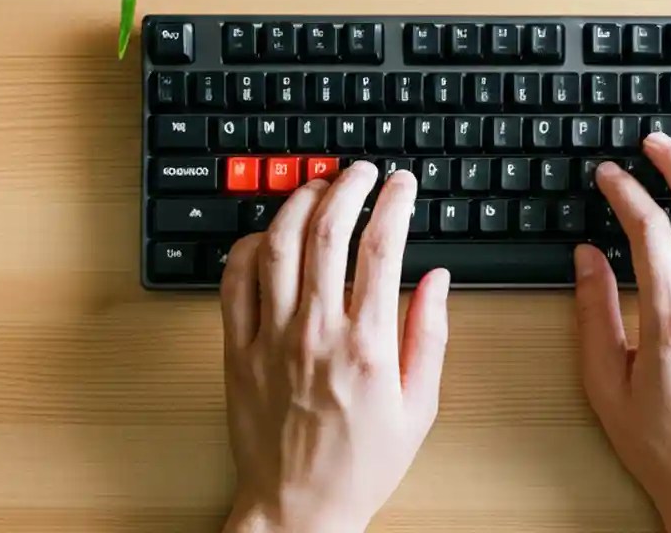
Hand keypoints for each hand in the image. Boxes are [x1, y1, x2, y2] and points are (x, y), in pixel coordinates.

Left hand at [218, 163, 450, 532]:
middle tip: (361, 171)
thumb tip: (436, 279)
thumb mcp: (420, 408)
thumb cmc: (361, 464)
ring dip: (299, 202)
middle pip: (327, 230)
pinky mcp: (238, 349)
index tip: (403, 184)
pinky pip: (234, 280)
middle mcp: (316, 332)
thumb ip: (431, 336)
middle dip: (347, 185)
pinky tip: (270, 234)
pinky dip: (250, 245)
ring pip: (278, 244)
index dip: (395, 202)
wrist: (298, 509)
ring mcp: (271, 337)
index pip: (382, 247)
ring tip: (318, 186)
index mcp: (368, 345)